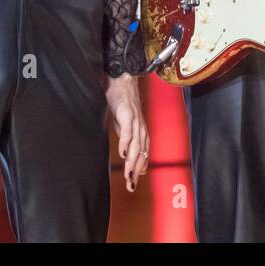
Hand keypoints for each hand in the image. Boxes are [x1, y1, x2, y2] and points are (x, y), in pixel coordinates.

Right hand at [105, 73, 148, 191]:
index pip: (142, 155)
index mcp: (141, 132)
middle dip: (136, 171)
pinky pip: (128, 130)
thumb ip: (128, 140)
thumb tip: (129, 157)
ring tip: (128, 175)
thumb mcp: (124, 125)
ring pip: (136, 145)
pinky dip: (126, 142)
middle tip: (131, 186)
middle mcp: (141, 128)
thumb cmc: (122, 103)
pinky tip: (123, 153)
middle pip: (141, 153)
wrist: (122, 79)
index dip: (138, 170)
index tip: (133, 184)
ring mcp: (135, 121)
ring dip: (132, 162)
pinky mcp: (127, 113)